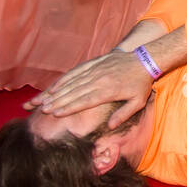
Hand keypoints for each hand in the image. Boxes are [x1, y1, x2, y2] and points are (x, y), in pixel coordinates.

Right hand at [23, 50, 152, 128]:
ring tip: (42, 100)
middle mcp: (99, 79)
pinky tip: (53, 87)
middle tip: (41, 109)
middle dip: (56, 101)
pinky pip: (76, 71)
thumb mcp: (138, 102)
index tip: (55, 113)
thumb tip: (110, 127)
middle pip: (74, 92)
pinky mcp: (94, 63)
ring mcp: (96, 70)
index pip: (85, 100)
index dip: (69, 107)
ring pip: (72, 82)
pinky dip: (63, 79)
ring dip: (55, 91)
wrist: (145, 59)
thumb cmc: (141, 83)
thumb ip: (123, 115)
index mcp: (109, 90)